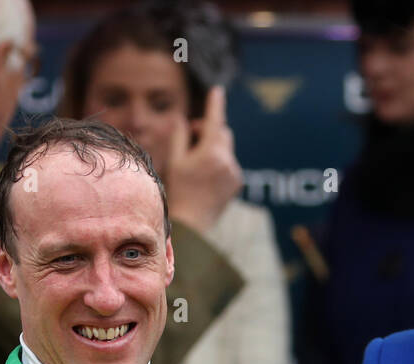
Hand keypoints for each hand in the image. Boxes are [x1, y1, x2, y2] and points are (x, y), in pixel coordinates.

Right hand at [164, 86, 241, 232]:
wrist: (192, 223)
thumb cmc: (179, 191)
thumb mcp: (175, 161)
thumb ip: (180, 136)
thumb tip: (183, 119)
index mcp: (212, 153)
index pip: (215, 121)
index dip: (215, 104)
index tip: (217, 90)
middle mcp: (228, 161)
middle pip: (223, 133)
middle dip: (209, 130)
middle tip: (192, 136)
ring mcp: (235, 172)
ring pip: (226, 148)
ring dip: (214, 147)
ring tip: (196, 162)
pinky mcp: (237, 182)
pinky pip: (230, 163)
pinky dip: (219, 161)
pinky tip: (205, 176)